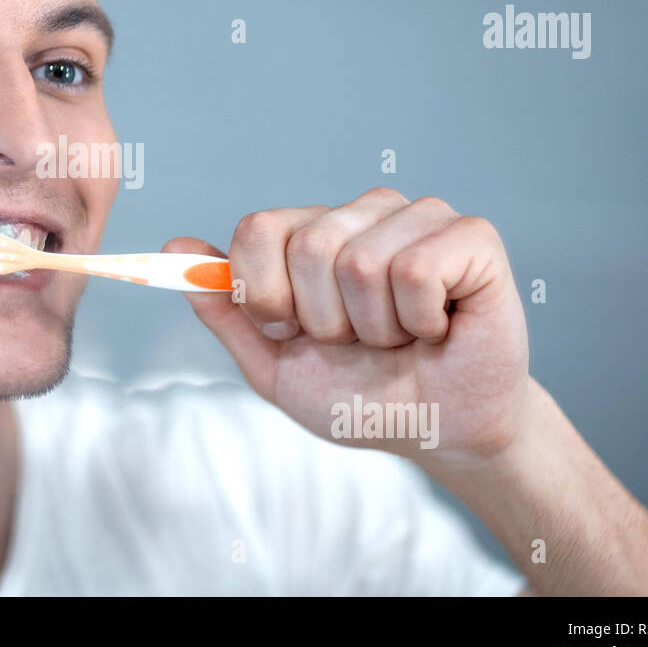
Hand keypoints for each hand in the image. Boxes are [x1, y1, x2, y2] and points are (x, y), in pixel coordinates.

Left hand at [164, 187, 530, 469]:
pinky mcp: (472, 237)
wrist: (436, 433)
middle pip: (306, 245)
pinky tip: (436, 328)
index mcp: (313, 232)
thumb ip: (226, 310)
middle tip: (358, 341)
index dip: (266, 295)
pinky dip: (419, 320)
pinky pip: (416, 269)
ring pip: (359, 261)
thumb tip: (175, 249)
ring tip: (399, 338)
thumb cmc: (361, 396)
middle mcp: (364, 213)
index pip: (256, 230)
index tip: (293, 331)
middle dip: (324, 321)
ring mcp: (419, 218)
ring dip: (375, 327)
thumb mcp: (274, 364)